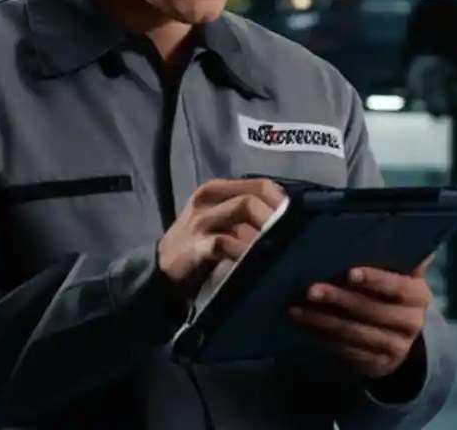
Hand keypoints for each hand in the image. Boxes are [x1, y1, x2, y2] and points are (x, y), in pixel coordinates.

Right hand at [157, 178, 285, 300]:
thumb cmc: (198, 245)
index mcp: (217, 190)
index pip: (259, 184)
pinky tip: (254, 260)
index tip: (295, 219)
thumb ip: (246, 218)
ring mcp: (200, 220)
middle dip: (276, 214)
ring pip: (242, 209)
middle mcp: (208, 198)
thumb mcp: (221, 224)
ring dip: (265, 229)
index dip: (281, 200)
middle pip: (253, 195)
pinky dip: (243, 250)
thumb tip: (285, 221)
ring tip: (278, 246)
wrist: (161, 271)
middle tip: (291, 235)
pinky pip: (225, 242)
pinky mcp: (195, 245)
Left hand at [288, 256, 433, 379]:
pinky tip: (301, 323)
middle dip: (339, 300)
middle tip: (311, 289)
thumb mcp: (402, 275)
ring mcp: (394, 348)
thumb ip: (400, 254)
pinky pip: (344, 350)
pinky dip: (320, 336)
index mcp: (419, 296)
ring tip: (296, 307)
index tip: (350, 272)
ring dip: (322, 320)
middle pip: (372, 311)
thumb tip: (398, 220)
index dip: (375, 280)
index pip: (399, 288)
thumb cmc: (394, 294)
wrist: (400, 339)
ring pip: (353, 333)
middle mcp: (411, 324)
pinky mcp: (375, 365)